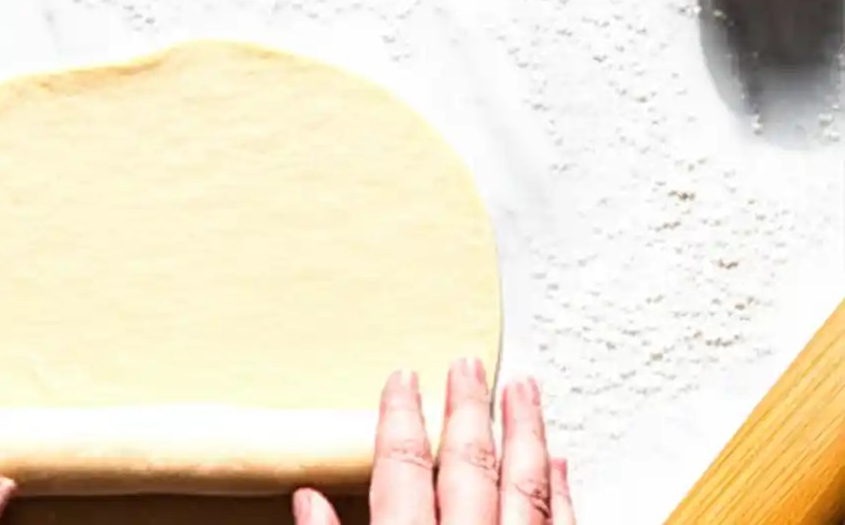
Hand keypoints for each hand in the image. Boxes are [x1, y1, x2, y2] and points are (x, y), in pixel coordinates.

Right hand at [292, 361, 574, 524]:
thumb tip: (307, 502)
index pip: (403, 468)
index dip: (401, 418)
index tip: (402, 380)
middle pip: (469, 464)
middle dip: (467, 408)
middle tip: (467, 364)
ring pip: (527, 484)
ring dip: (524, 431)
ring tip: (523, 388)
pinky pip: (564, 524)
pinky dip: (560, 489)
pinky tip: (557, 460)